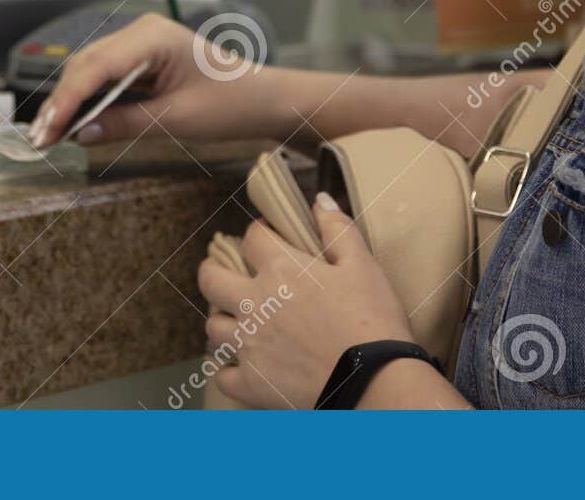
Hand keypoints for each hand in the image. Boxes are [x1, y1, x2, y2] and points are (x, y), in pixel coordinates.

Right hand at [28, 13, 284, 147]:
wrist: (265, 99)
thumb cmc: (232, 104)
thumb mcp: (177, 120)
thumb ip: (126, 123)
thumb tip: (80, 134)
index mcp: (153, 36)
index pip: (95, 67)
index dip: (66, 101)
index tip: (46, 133)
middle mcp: (143, 31)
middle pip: (86, 64)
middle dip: (62, 102)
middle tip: (41, 140)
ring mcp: (142, 42)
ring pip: (91, 69)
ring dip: (71, 101)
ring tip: (50, 135)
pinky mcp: (144, 57)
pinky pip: (107, 75)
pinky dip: (90, 98)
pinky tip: (76, 122)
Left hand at [196, 194, 415, 407]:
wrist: (373, 382)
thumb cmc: (373, 320)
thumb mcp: (363, 265)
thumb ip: (338, 229)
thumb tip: (320, 200)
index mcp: (281, 271)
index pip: (253, 238)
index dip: (259, 232)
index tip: (267, 235)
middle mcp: (255, 305)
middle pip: (211, 280)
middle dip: (213, 270)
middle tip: (225, 271)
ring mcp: (249, 347)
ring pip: (212, 328)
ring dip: (222, 320)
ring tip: (236, 320)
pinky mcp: (252, 384)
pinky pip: (223, 376)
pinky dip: (230, 370)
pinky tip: (242, 366)